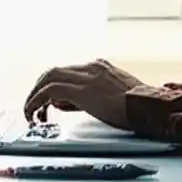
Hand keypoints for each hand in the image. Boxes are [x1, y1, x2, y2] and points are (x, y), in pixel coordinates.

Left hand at [22, 59, 143, 129]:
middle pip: (54, 71)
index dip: (56, 88)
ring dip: (35, 96)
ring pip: (47, 78)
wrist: (150, 107)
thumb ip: (98, 96)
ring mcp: (85, 77)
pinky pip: (48, 91)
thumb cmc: (140, 108)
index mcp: (101, 67)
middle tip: (35, 108)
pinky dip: (36, 102)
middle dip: (40, 89)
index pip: (69, 72)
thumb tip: (78, 104)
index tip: (53, 104)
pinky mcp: (80, 90)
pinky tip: (35, 115)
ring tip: (31, 114)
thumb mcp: (119, 96)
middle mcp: (91, 67)